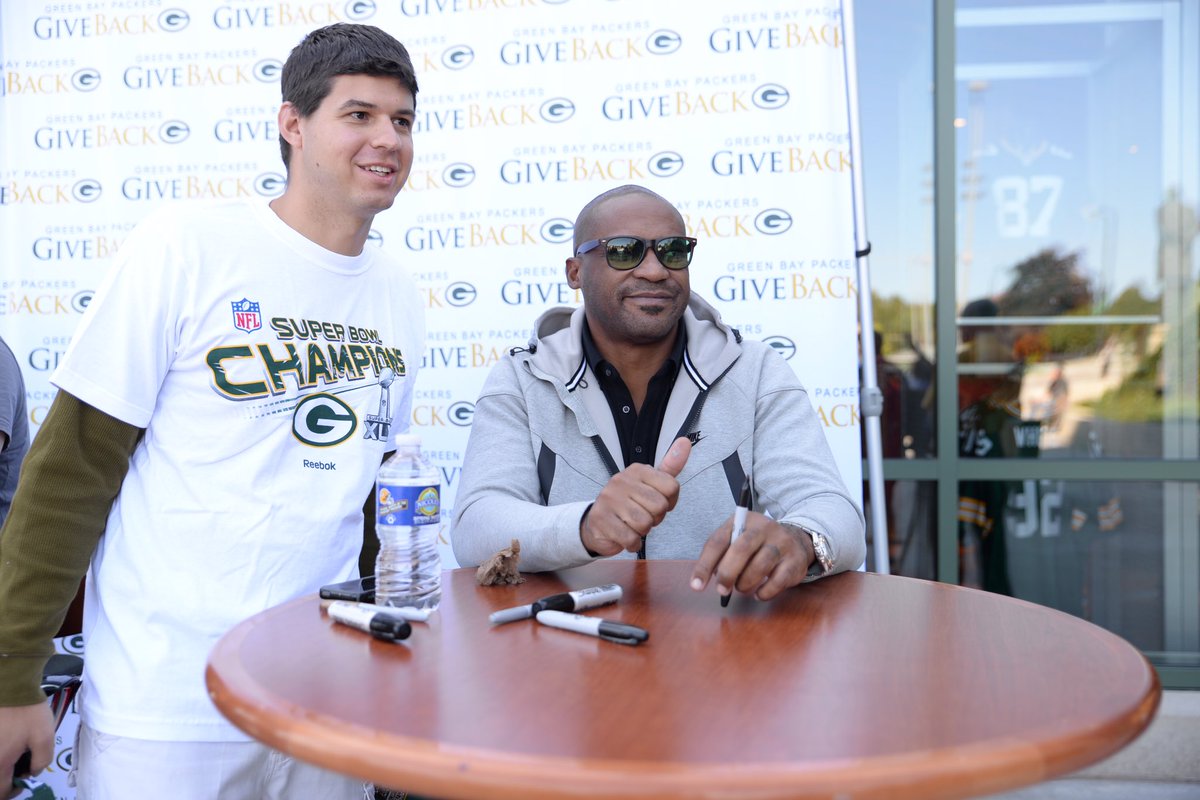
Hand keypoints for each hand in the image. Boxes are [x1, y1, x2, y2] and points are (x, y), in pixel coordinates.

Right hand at [2, 702, 54, 796]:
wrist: (10, 687)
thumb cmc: (27, 713)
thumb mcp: (44, 737)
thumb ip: (41, 760)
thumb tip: (31, 772)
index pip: (1, 792)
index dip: (13, 791)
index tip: (24, 780)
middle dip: (6, 778)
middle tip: (21, 765)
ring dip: (3, 765)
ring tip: (17, 750)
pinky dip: (1, 752)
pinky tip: (9, 741)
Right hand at [580, 437, 690, 556]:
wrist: (597, 524)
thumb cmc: (630, 504)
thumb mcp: (651, 484)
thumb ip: (670, 466)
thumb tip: (686, 441)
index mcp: (637, 470)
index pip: (672, 486)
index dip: (669, 502)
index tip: (656, 504)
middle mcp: (621, 480)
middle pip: (660, 506)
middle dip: (655, 519)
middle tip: (642, 516)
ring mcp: (609, 499)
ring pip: (645, 523)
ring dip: (642, 532)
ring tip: (632, 525)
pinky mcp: (601, 519)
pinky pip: (630, 538)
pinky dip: (632, 543)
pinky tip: (626, 536)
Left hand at [690, 516, 815, 601]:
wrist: (796, 540)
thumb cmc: (757, 544)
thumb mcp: (736, 539)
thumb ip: (720, 554)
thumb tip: (703, 579)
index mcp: (743, 520)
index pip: (719, 541)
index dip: (705, 565)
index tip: (696, 585)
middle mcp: (764, 528)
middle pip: (741, 549)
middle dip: (727, 573)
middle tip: (721, 589)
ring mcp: (782, 543)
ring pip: (760, 566)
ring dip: (745, 584)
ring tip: (741, 588)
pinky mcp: (795, 561)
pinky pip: (777, 581)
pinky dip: (764, 592)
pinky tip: (759, 593)